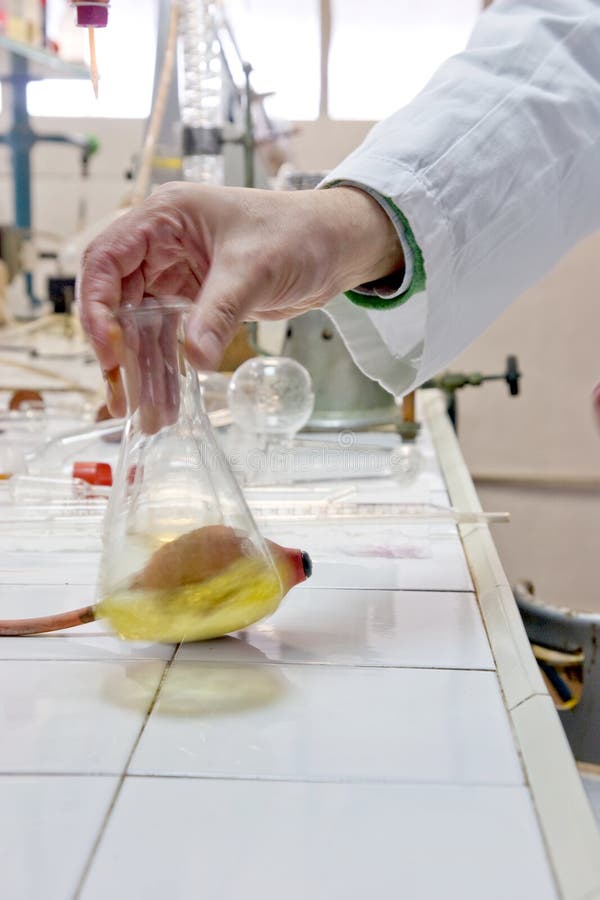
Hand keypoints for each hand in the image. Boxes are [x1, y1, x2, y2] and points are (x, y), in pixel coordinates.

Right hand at [78, 182, 403, 415]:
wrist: (336, 246)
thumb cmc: (297, 234)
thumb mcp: (254, 271)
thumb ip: (219, 314)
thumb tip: (196, 360)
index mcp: (164, 218)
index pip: (106, 261)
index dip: (98, 308)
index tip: (109, 352)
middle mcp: (161, 246)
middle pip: (118, 303)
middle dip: (121, 355)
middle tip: (123, 400)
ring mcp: (176, 276)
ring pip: (143, 328)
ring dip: (145, 371)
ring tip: (149, 417)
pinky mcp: (195, 301)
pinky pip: (170, 339)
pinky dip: (168, 369)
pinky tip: (167, 401)